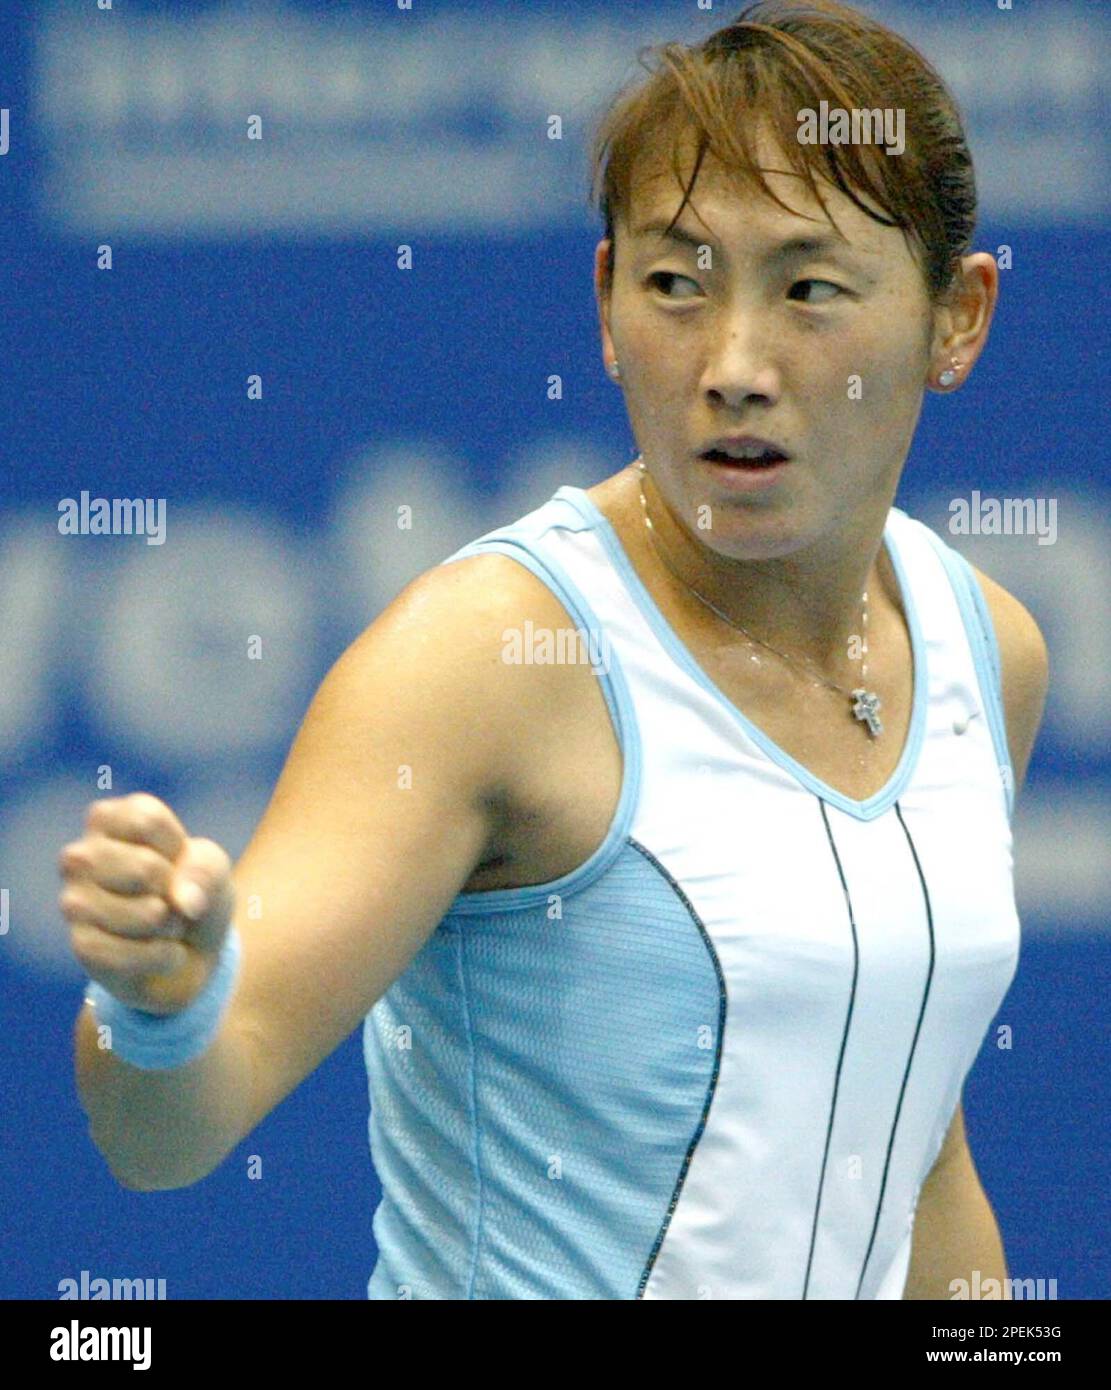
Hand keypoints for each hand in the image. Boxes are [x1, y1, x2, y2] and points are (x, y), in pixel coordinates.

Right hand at [60, 793, 235, 1015]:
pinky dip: (160, 956)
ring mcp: (74, 901)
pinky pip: (127, 953)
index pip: (147, 821)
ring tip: (167, 924)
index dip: (179, 848)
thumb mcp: (211, 866)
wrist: (191, 948)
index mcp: (108, 820)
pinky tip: (163, 952)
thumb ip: (203, 869)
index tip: (177, 860)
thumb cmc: (193, 889)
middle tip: (170, 896)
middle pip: (144, 868)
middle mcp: (81, 856)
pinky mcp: (81, 945)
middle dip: (174, 890)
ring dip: (170, 925)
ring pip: (137, 914)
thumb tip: (180, 903)